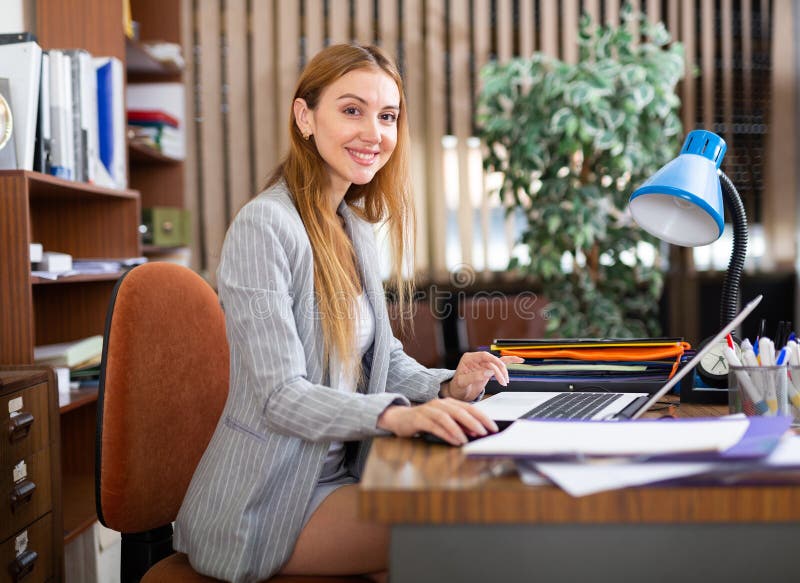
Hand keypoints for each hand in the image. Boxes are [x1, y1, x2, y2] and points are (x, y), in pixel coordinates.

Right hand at [377, 398, 497, 445]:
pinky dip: (446, 433)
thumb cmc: (425, 421)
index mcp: (448, 403)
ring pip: (447, 417)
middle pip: (460, 411)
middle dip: (474, 422)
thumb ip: (459, 425)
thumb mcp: (445, 422)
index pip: (469, 408)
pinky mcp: (419, 419)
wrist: (399, 418)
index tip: (493, 427)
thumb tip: (477, 432)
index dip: (482, 417)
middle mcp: (440, 404)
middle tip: (485, 432)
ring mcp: (428, 410)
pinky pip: (435, 425)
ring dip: (460, 428)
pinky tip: (454, 440)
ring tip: (469, 438)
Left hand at [440, 352, 524, 400]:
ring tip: (505, 382)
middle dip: (500, 370)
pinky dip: (509, 362)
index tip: (500, 368)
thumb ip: (474, 376)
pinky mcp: (488, 369)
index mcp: (469, 358)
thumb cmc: (457, 387)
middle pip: (492, 361)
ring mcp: (483, 364)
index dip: (494, 360)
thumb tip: (488, 372)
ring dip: (503, 372)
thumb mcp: (462, 383)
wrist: (458, 393)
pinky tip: (519, 360)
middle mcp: (477, 359)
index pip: (484, 356)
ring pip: (497, 364)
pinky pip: (500, 364)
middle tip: (503, 381)